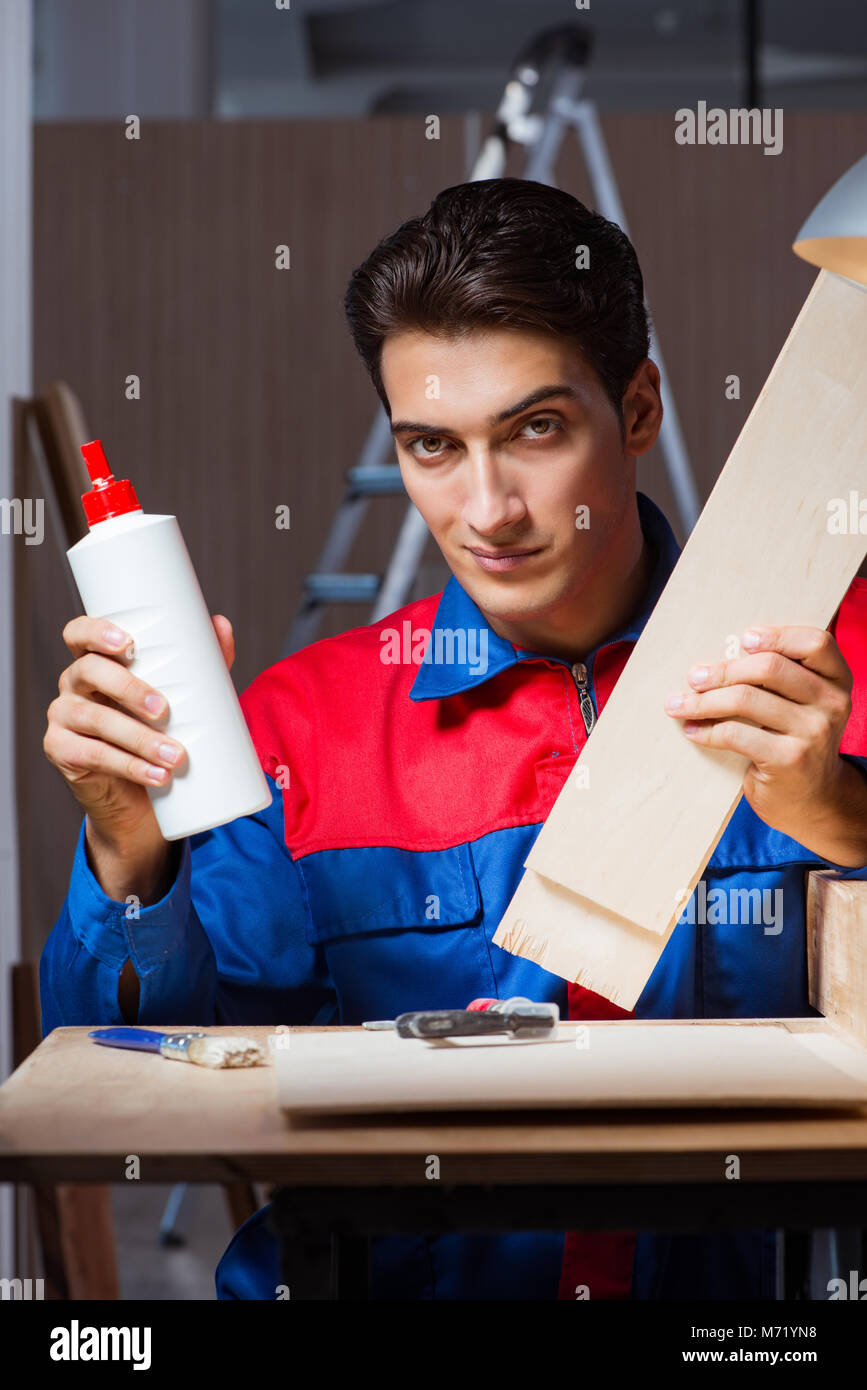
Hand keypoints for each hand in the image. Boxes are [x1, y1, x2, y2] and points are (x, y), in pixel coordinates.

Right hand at [44, 613, 234, 850]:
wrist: (137, 791)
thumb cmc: (155, 728)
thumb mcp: (179, 694)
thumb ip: (200, 661)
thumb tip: (221, 624)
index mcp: (95, 661)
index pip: (79, 633)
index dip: (95, 632)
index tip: (128, 643)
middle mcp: (73, 684)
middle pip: (89, 671)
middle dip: (128, 688)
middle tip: (163, 709)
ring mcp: (63, 717)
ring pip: (96, 719)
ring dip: (139, 737)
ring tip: (175, 755)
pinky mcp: (62, 751)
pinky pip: (95, 755)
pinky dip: (131, 766)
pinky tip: (157, 775)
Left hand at [663, 625, 866, 863]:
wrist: (813, 800)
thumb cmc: (795, 741)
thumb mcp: (803, 706)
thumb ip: (782, 679)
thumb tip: (720, 654)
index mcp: (837, 680)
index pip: (816, 642)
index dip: (777, 635)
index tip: (743, 639)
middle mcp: (832, 703)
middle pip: (770, 667)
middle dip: (722, 670)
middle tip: (693, 677)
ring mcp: (814, 732)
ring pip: (746, 698)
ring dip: (703, 701)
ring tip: (677, 704)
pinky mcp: (790, 759)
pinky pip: (736, 734)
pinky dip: (707, 730)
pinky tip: (692, 730)